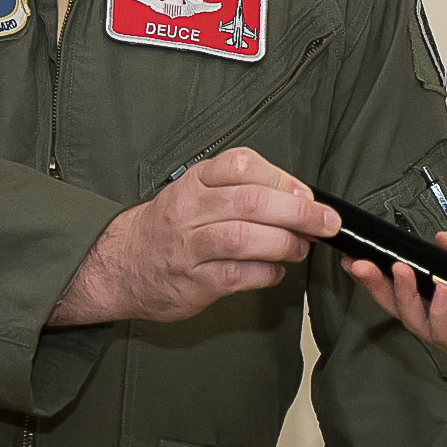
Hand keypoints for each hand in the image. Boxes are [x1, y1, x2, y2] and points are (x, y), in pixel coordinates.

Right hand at [48, 147, 335, 325]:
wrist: (120, 264)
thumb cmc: (170, 226)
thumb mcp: (197, 192)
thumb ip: (242, 189)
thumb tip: (301, 197)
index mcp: (195, 181)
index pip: (242, 165)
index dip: (282, 178)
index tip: (306, 193)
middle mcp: (190, 209)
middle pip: (252, 203)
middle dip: (299, 213)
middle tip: (326, 222)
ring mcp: (189, 247)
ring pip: (245, 238)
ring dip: (285, 243)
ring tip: (302, 248)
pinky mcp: (194, 282)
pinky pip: (239, 275)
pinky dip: (267, 272)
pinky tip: (276, 271)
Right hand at [342, 231, 446, 375]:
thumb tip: (439, 239)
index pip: (406, 286)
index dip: (380, 273)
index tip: (359, 256)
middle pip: (400, 305)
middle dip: (376, 285)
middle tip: (360, 264)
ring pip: (416, 320)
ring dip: (403, 295)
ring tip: (399, 271)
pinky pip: (446, 332)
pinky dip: (439, 311)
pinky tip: (439, 291)